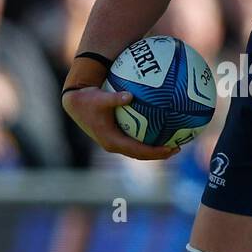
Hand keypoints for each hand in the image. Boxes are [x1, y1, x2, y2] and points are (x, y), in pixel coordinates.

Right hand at [61, 86, 178, 161]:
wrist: (75, 104)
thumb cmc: (88, 100)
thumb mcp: (101, 98)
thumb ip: (115, 98)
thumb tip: (130, 95)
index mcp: (112, 141)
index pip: (139, 151)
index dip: (155, 152)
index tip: (171, 148)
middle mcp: (113, 145)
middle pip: (141, 155)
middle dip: (159, 154)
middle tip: (177, 148)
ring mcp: (114, 143)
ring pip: (137, 151)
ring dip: (154, 150)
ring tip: (171, 144)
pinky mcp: (114, 138)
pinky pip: (134, 143)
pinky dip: (146, 141)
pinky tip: (158, 132)